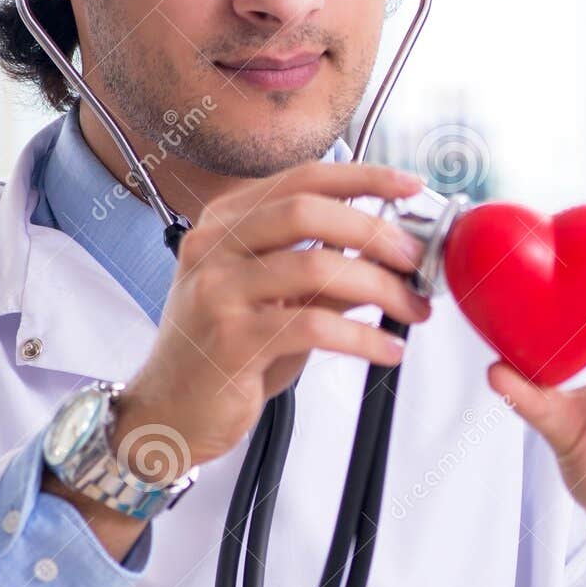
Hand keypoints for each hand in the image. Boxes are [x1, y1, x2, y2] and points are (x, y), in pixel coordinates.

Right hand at [114, 162, 432, 476]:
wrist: (170, 410)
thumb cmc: (225, 352)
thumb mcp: (280, 300)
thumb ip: (328, 271)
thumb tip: (391, 252)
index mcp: (225, 221)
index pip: (302, 179)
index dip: (363, 177)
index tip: (410, 185)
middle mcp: (214, 245)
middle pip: (308, 212)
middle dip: (376, 231)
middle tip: (415, 259)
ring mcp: (217, 290)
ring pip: (316, 266)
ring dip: (380, 287)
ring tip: (412, 308)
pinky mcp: (230, 339)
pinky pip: (314, 326)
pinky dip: (363, 336)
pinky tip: (386, 348)